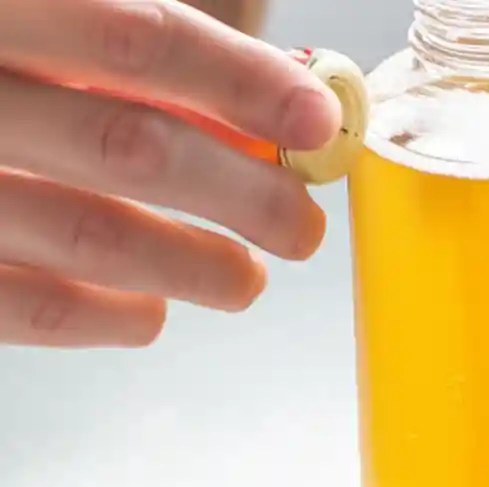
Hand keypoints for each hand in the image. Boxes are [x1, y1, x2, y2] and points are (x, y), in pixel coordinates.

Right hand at [0, 0, 339, 346]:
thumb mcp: (29, 16)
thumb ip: (120, 38)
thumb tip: (272, 91)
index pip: (138, 34)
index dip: (242, 81)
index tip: (317, 122)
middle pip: (128, 144)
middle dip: (241, 193)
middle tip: (303, 225)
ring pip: (85, 232)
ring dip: (191, 266)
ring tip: (248, 281)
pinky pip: (17, 305)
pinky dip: (98, 314)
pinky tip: (148, 314)